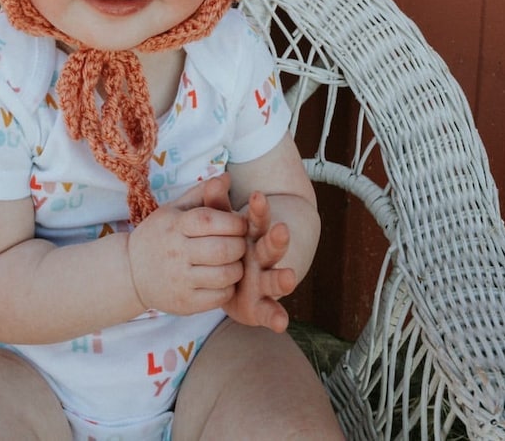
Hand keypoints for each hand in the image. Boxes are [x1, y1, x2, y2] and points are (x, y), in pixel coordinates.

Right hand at [127, 174, 247, 316]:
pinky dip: (228, 288)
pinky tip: (223, 280)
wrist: (130, 272)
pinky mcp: (184, 303)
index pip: (211, 220)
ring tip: (234, 262)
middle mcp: (176, 252)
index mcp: (175, 225)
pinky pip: (219, 297)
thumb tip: (227, 177)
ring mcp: (180, 280)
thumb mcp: (174, 210)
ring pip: (224, 275)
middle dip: (240, 245)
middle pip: (222, 249)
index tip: (240, 224)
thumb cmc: (160, 235)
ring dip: (237, 268)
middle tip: (240, 244)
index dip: (233, 221)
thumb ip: (202, 193)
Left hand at [204, 182, 294, 331]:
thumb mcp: (220, 223)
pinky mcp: (260, 305)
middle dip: (276, 240)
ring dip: (283, 278)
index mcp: (253, 235)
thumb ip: (216, 205)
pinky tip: (281, 323)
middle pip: (271, 247)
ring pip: (275, 278)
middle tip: (281, 230)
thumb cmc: (228, 244)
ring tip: (290, 277)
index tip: (257, 197)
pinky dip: (275, 317)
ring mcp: (264, 281)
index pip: (257, 219)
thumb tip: (215, 180)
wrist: (236, 277)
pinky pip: (269, 311)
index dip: (259, 210)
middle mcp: (263, 257)